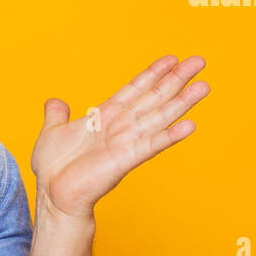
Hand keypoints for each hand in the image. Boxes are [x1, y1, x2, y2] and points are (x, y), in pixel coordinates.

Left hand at [30, 54, 208, 221]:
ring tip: (204, 87)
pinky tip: (189, 125)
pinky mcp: (124, 161)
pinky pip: (150, 145)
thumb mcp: (51, 133)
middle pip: (153, 99)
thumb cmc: (53, 169)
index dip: (152, 74)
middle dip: (176, 80)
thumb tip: (54, 101)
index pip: (133, 91)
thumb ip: (56, 115)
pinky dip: (169, 136)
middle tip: (199, 61)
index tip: (171, 59)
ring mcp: (124, 143)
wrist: (52, 196)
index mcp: (104, 118)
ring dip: (182, 102)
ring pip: (158, 117)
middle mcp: (119, 128)